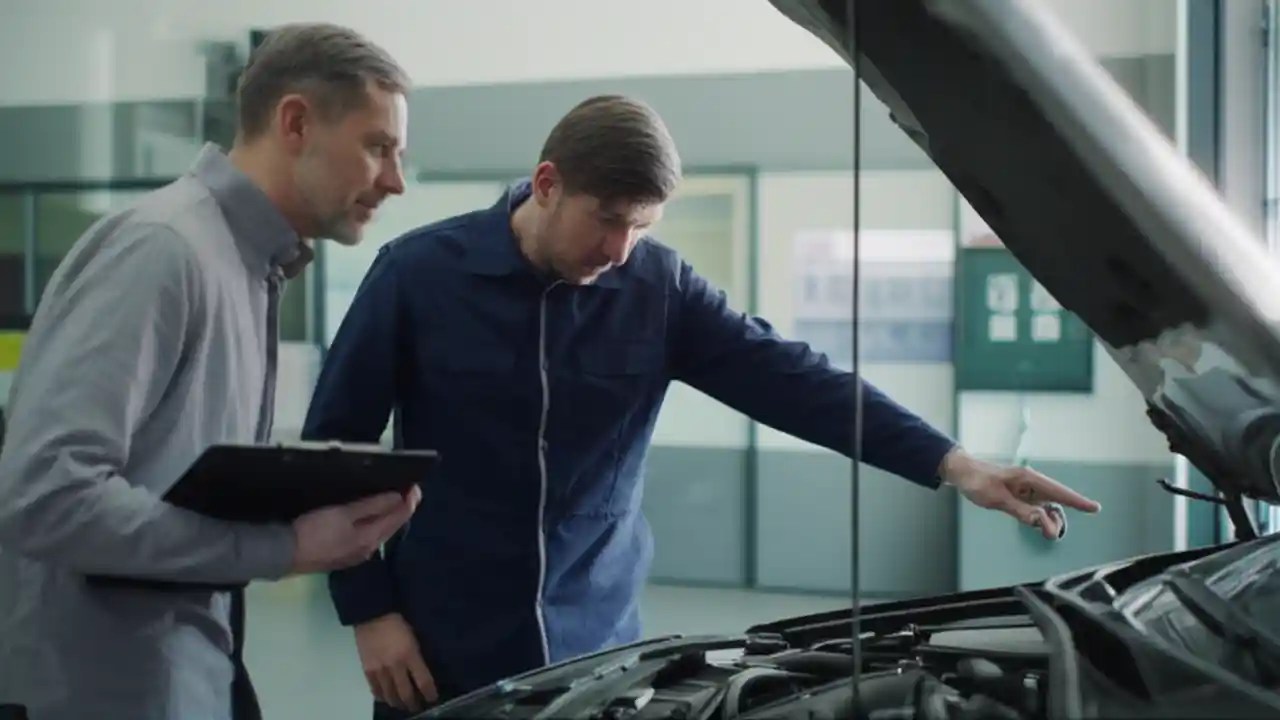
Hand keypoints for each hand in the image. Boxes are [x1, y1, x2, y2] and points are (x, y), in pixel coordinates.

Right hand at [290, 486, 420, 574]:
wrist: (283, 555)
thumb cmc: (314, 531)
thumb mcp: (343, 514)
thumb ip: (372, 506)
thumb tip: (399, 497)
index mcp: (370, 538)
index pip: (398, 517)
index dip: (409, 500)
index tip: (415, 485)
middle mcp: (368, 549)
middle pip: (391, 525)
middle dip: (402, 508)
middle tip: (409, 489)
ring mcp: (355, 554)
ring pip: (380, 531)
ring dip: (389, 515)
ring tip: (394, 498)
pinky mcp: (343, 554)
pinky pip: (368, 535)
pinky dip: (375, 523)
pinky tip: (372, 516)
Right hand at [355, 612, 437, 710]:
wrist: (372, 614)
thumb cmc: (398, 623)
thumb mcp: (414, 638)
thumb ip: (417, 656)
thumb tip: (421, 673)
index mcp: (410, 655)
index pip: (423, 681)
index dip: (429, 693)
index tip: (432, 698)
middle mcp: (395, 666)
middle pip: (406, 693)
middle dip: (413, 704)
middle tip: (417, 707)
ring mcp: (380, 670)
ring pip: (390, 695)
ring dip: (398, 703)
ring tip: (402, 705)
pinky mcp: (367, 670)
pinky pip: (375, 690)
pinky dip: (382, 697)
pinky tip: (387, 698)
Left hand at [939, 448, 1100, 539]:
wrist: (962, 473)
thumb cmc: (978, 482)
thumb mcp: (997, 499)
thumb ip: (1020, 511)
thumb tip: (1042, 521)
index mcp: (1029, 479)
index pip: (1058, 492)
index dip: (1077, 501)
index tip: (1095, 508)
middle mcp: (1032, 483)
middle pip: (1056, 503)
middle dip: (1057, 519)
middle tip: (1050, 534)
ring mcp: (1027, 490)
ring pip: (1047, 508)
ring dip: (1047, 520)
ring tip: (1043, 531)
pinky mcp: (1021, 496)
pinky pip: (1036, 509)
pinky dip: (1038, 518)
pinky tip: (1035, 523)